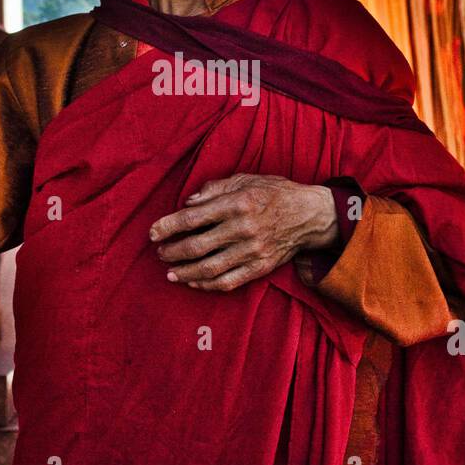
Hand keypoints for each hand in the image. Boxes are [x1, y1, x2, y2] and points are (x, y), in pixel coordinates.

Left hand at [149, 173, 337, 291]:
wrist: (311, 215)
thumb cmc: (275, 193)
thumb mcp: (246, 179)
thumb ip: (215, 189)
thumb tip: (188, 202)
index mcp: (238, 203)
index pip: (193, 218)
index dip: (168, 227)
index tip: (153, 233)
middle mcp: (244, 228)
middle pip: (197, 246)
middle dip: (172, 251)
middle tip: (160, 252)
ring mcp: (253, 250)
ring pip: (210, 268)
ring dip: (184, 272)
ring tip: (170, 271)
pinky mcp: (260, 267)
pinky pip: (229, 281)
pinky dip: (207, 284)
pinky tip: (193, 281)